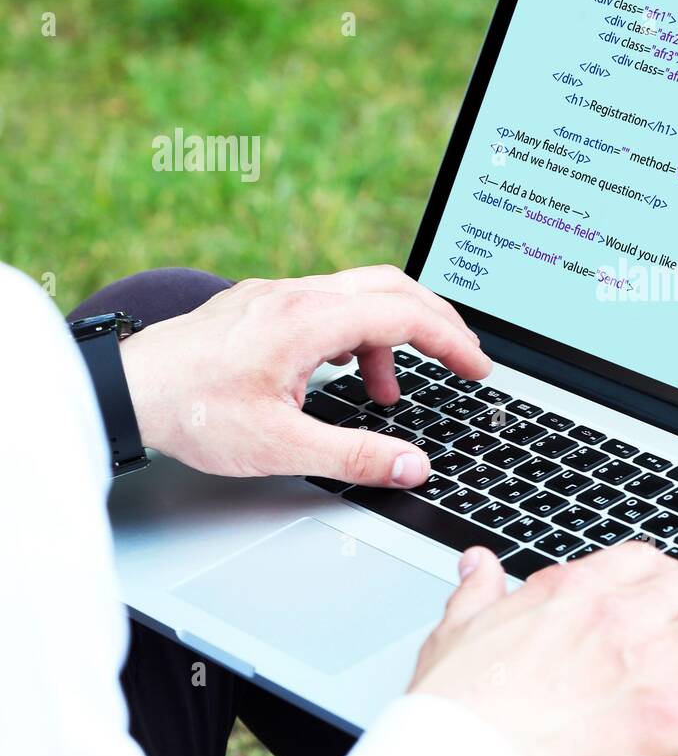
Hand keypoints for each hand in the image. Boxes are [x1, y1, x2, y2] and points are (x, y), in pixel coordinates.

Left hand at [119, 265, 489, 486]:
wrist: (121, 390)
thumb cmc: (191, 412)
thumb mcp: (279, 446)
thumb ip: (355, 456)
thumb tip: (412, 468)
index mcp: (307, 318)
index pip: (403, 314)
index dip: (452, 341)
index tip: (479, 367)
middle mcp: (295, 293)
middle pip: (392, 287)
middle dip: (437, 323)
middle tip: (464, 359)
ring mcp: (276, 294)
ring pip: (360, 294)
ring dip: (391, 337)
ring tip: (392, 394)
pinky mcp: (261, 304)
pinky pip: (329, 304)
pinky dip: (356, 336)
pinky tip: (343, 377)